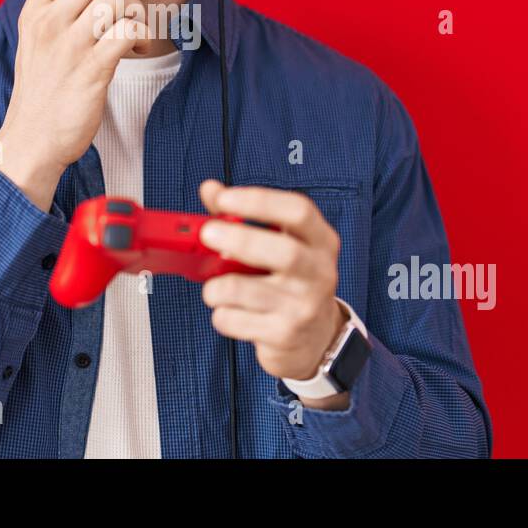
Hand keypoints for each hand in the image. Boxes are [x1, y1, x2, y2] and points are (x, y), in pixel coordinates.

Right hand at [0, 0, 150, 211]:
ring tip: (135, 31)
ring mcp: (70, 47)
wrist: (32, 141)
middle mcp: (50, 25)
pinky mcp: (93, 71)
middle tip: (130, 5)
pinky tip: (139, 49)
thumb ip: (47, 4)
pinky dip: (142, 35)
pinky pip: (128, 32)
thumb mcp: (31, 41)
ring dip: (136, 11)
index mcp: (34, 14)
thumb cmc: (39, 91)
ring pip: (115, 0)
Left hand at [197, 179, 351, 409]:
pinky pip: (237, 320)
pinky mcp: (285, 335)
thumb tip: (209, 189)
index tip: (224, 198)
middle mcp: (319, 272)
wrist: (315, 339)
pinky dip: (221, 314)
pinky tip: (228, 311)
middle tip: (207, 233)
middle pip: (284, 252)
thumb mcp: (278, 244)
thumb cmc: (290, 282)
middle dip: (240, 240)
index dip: (259, 201)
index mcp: (321, 241)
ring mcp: (305, 306)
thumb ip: (243, 216)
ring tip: (213, 287)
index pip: (298, 211)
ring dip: (218, 286)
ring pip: (249, 291)